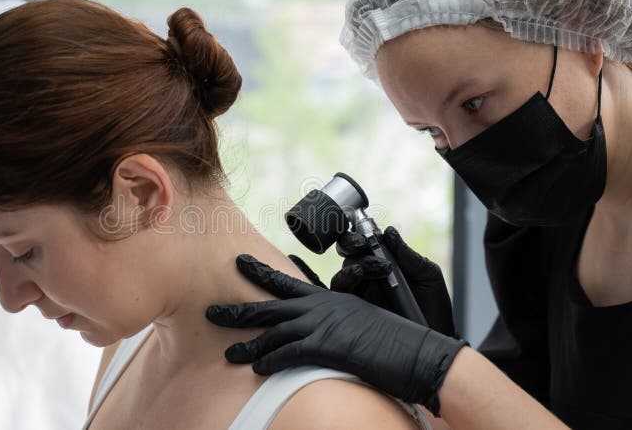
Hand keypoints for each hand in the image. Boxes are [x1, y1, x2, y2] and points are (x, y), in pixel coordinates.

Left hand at [206, 254, 467, 415]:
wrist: (420, 353)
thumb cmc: (397, 339)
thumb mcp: (364, 318)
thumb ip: (341, 317)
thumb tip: (334, 320)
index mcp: (329, 297)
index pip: (288, 282)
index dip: (261, 272)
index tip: (241, 263)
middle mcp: (322, 306)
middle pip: (270, 304)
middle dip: (239, 309)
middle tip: (212, 312)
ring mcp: (323, 324)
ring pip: (274, 331)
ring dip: (249, 345)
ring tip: (228, 352)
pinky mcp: (327, 346)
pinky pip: (289, 354)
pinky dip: (271, 361)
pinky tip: (257, 368)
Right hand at [333, 226, 457, 337]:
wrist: (436, 338)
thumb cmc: (433, 307)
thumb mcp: (427, 276)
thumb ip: (408, 255)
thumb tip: (389, 231)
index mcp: (384, 262)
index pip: (364, 241)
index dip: (360, 231)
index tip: (367, 230)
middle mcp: (367, 276)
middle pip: (347, 253)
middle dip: (351, 243)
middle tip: (363, 244)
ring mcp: (359, 295)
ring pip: (342, 273)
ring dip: (352, 265)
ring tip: (368, 267)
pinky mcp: (353, 313)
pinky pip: (339, 296)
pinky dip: (345, 283)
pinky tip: (358, 278)